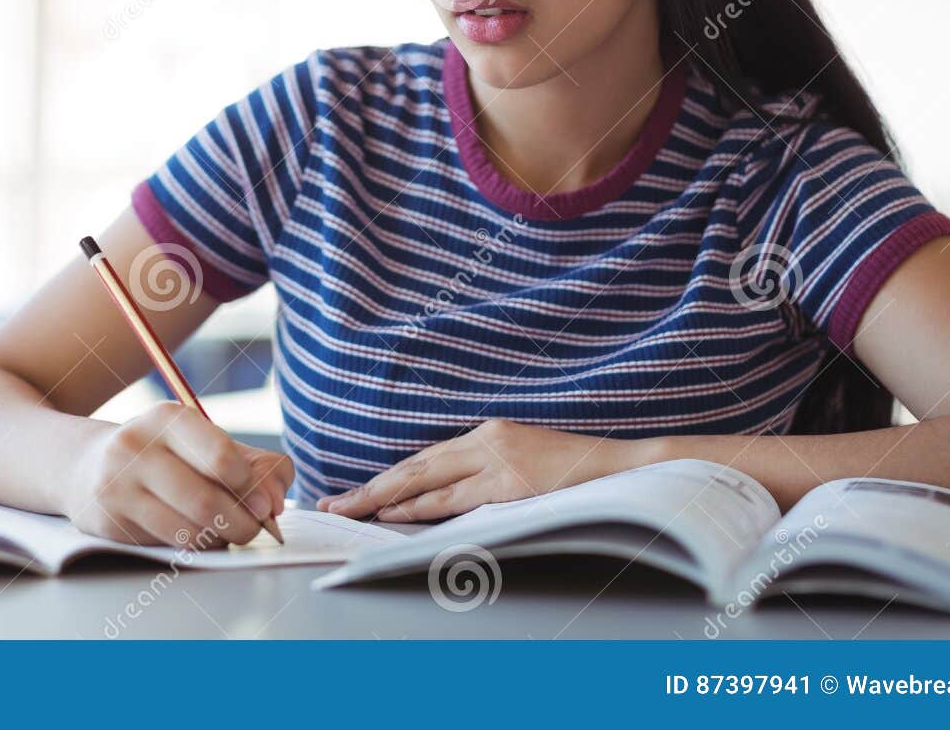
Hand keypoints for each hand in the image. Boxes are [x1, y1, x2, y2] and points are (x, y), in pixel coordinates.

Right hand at [65, 401, 293, 548]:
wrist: (88, 467)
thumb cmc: (165, 456)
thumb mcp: (205, 444)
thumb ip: (256, 466)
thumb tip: (275, 501)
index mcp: (168, 418)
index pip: (221, 457)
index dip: (253, 488)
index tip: (267, 505)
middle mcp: (137, 446)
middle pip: (206, 501)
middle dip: (243, 524)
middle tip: (255, 529)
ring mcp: (118, 485)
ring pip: (187, 530)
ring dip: (219, 540)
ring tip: (227, 534)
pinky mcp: (109, 520)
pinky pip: (166, 545)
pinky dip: (193, 548)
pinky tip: (195, 536)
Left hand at [315, 419, 639, 521]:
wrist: (620, 464)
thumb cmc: (574, 470)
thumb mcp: (524, 461)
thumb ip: (486, 472)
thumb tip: (447, 496)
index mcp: (487, 433)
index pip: (425, 459)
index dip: (387, 478)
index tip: (353, 493)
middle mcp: (485, 441)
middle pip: (413, 467)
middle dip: (369, 488)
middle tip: (330, 505)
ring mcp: (496, 460)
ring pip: (425, 481)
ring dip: (382, 499)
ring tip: (346, 512)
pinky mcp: (509, 481)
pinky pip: (454, 497)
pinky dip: (421, 507)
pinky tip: (393, 515)